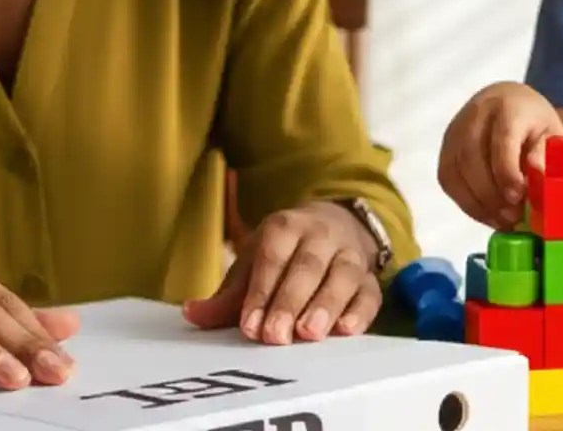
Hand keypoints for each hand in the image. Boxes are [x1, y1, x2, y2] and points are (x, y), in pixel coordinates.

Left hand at [182, 200, 379, 343]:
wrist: (335, 225)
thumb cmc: (286, 254)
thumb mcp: (254, 264)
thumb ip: (228, 296)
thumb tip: (192, 314)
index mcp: (284, 227)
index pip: (272, 258)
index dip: (260, 292)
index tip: (249, 326)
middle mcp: (320, 236)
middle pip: (307, 266)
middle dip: (290, 302)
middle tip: (276, 336)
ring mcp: (349, 255)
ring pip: (342, 276)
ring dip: (326, 306)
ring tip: (310, 334)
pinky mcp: (370, 278)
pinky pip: (370, 293)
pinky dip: (360, 312)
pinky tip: (346, 331)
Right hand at [438, 81, 562, 228]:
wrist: (506, 101)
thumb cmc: (533, 122)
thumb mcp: (551, 133)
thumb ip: (545, 154)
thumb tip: (538, 178)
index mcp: (508, 108)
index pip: (501, 140)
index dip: (506, 171)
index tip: (517, 197)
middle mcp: (475, 116)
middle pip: (471, 157)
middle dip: (490, 193)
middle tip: (512, 218)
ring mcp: (455, 132)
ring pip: (455, 171)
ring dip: (477, 203)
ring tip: (501, 220)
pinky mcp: (445, 148)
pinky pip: (448, 180)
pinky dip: (466, 202)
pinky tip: (486, 214)